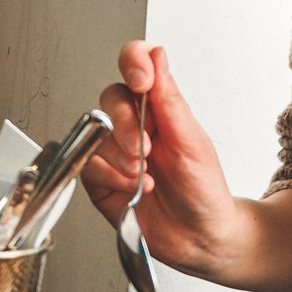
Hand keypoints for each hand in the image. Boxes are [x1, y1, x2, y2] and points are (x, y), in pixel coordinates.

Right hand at [81, 41, 238, 276]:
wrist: (199, 236)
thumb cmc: (203, 189)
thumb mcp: (191, 139)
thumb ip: (168, 97)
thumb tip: (157, 55)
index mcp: (160, 107)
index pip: (138, 66)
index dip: (134, 63)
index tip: (143, 79)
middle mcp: (135, 124)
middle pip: (111, 99)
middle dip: (126, 124)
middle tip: (145, 148)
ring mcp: (115, 151)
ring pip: (96, 133)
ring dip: (121, 157)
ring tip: (146, 176)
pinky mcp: (100, 178)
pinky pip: (88, 164)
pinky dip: (111, 176)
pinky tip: (134, 187)